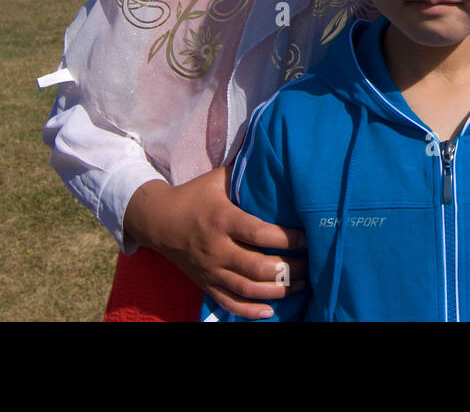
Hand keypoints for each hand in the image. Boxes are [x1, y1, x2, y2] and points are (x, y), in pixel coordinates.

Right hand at [123, 168, 306, 319]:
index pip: (260, 234)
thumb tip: (275, 157)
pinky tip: (270, 311)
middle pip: (258, 267)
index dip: (288, 239)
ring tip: (302, 284)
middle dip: (290, 268)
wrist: (156, 221)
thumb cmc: (194, 196)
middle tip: (312, 263)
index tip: (309, 238)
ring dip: (279, 291)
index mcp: (222, 220)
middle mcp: (217, 248)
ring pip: (248, 289)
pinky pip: (229, 303)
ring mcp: (210, 270)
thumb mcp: (217, 180)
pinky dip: (250, 311)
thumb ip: (244, 173)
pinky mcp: (205, 284)